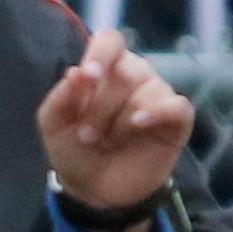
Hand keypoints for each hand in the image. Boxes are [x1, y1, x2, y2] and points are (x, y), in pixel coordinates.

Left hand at [37, 30, 194, 219]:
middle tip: (88, 136)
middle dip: (100, 108)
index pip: (110, 41)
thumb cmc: (75, 149)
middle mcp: (134, 74)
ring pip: (146, 92)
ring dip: (120, 122)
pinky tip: (138, 124)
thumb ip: (61, 97)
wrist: (95, 190)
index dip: (100, 55)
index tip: (89, 76)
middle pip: (124, 73)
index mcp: (106, 67)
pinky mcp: (177, 120)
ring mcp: (158, 95)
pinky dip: (158, 112)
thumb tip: (76, 72)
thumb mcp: (55, 125)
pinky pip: (177, 106)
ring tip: (109, 142)